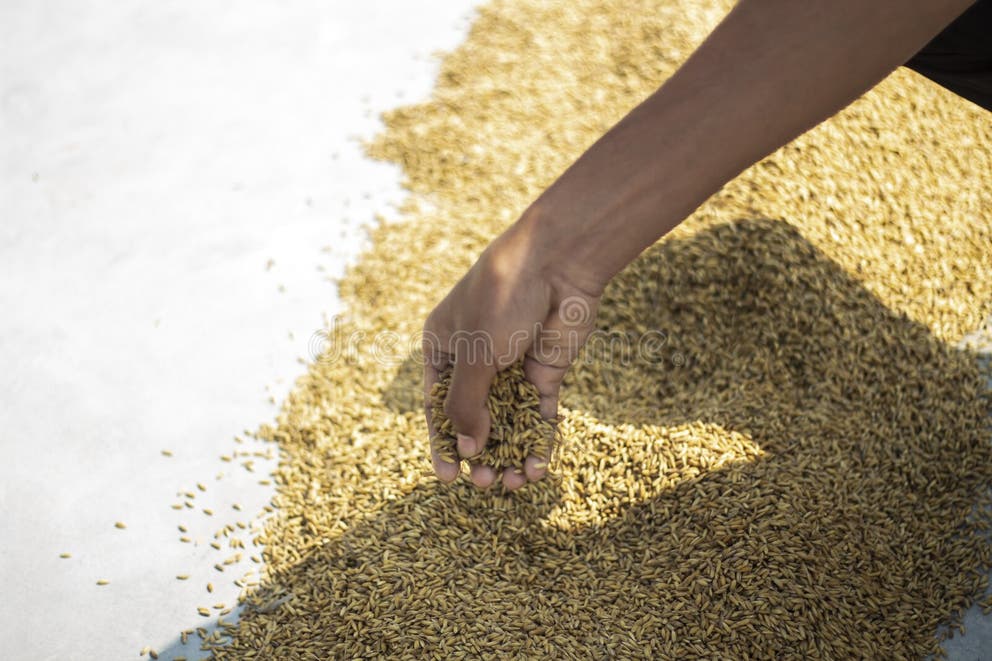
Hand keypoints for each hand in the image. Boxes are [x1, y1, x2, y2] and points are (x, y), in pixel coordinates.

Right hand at [423, 227, 598, 489]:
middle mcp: (474, 359)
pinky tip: (538, 465)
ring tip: (515, 482)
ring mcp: (510, 366)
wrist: (557, 264)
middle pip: (473, 417)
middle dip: (479, 453)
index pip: (436, 404)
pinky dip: (538, 440)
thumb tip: (466, 449)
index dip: (441, 442)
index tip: (447, 476)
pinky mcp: (544, 370)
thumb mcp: (475, 354)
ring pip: (507, 421)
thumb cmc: (501, 298)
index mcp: (443, 347)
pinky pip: (538, 414)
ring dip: (509, 452)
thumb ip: (467, 405)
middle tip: (485, 482)